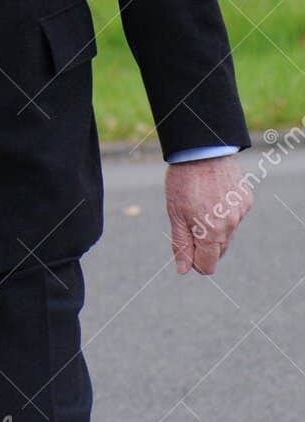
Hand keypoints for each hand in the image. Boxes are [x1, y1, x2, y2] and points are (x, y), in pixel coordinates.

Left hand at [166, 154, 252, 275]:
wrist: (202, 151)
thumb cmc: (183, 182)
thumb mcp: (175, 214)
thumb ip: (181, 244)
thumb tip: (184, 270)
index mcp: (212, 232)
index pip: (208, 265)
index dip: (194, 263)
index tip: (185, 251)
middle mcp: (231, 226)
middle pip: (218, 251)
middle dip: (203, 246)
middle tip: (188, 225)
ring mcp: (241, 213)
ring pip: (226, 234)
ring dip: (213, 229)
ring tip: (198, 207)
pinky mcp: (246, 200)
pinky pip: (234, 217)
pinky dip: (223, 214)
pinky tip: (212, 198)